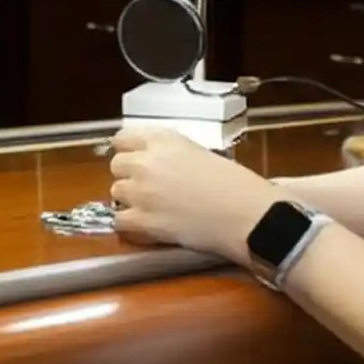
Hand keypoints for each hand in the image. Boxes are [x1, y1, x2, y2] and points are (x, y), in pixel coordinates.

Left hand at [109, 126, 283, 266]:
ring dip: (130, 200)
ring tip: (152, 207)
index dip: (128, 150)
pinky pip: (118, 220)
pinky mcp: (142, 220)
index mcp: (162, 139)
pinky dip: (129, 224)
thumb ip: (170, 154)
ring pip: (116, 192)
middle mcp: (145, 161)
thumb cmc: (235, 184)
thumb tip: (157, 163)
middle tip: (148, 187)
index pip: (122, 138)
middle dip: (129, 176)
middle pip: (116, 165)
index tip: (135, 159)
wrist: (247, 215)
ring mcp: (140, 191)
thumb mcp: (199, 153)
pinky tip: (145, 225)